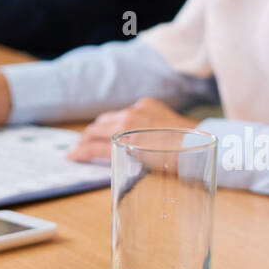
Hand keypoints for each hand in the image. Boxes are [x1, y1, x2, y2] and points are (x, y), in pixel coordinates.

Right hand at [68, 97, 197, 162]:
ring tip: (96, 135)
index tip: (71, 157)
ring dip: (101, 127)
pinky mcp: (147, 103)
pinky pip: (126, 109)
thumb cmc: (173, 161)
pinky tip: (124, 126)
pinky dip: (121, 118)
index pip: (93, 145)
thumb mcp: (140, 164)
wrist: (197, 143)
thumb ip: (118, 158)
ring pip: (109, 116)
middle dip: (86, 138)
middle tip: (81, 146)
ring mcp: (136, 109)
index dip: (80, 152)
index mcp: (124, 137)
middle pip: (96, 127)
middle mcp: (127, 119)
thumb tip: (103, 156)